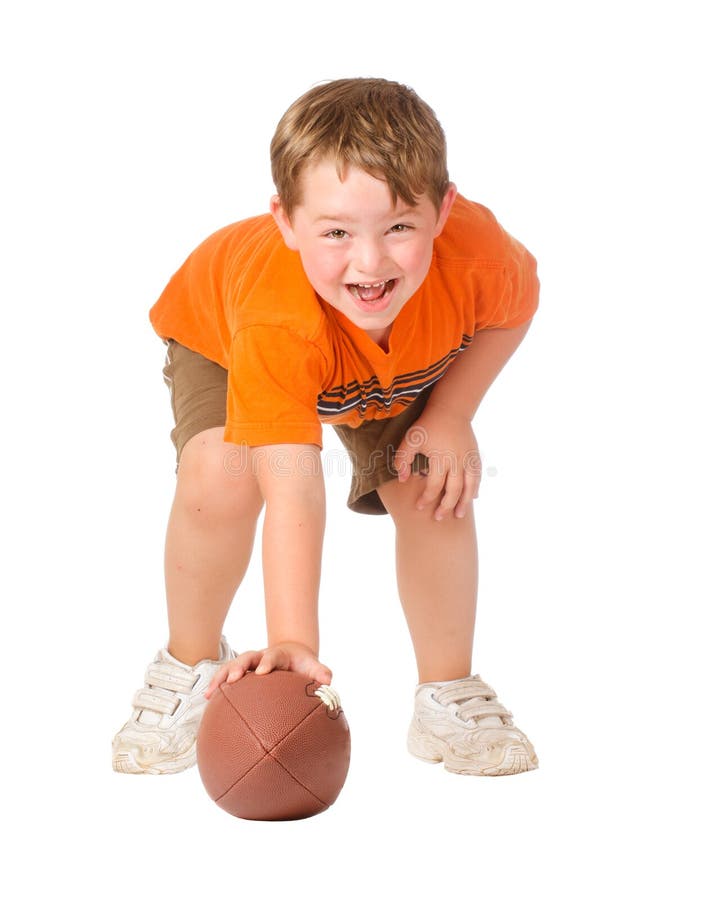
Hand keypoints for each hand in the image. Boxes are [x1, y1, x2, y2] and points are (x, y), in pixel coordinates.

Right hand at [205, 641, 331, 698]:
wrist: (291, 655)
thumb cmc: (302, 665)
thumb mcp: (312, 666)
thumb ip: (320, 672)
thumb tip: (328, 681)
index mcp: (278, 655)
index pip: (271, 656)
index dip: (267, 662)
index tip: (262, 671)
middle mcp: (260, 657)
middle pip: (246, 658)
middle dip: (238, 667)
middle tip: (233, 678)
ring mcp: (248, 664)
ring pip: (231, 667)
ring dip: (221, 677)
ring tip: (210, 692)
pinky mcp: (241, 673)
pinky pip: (226, 678)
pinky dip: (217, 686)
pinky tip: (208, 699)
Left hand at [393, 404, 481, 520]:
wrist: (451, 409)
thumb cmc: (428, 425)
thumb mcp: (411, 439)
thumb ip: (403, 458)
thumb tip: (402, 479)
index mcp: (440, 459)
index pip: (434, 486)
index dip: (426, 498)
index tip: (419, 507)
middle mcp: (456, 461)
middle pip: (453, 490)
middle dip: (446, 506)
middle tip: (439, 518)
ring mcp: (468, 459)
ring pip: (469, 486)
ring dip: (464, 502)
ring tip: (460, 515)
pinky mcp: (474, 455)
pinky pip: (477, 476)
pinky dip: (475, 488)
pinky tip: (473, 498)